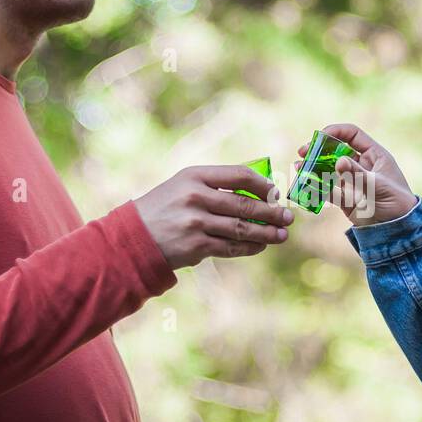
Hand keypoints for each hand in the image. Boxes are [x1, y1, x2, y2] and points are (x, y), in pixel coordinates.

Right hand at [133, 165, 292, 269]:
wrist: (133, 237)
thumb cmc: (164, 208)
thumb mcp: (183, 186)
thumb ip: (215, 185)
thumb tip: (258, 192)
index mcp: (194, 175)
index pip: (240, 174)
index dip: (263, 185)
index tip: (276, 193)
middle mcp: (196, 196)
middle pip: (245, 203)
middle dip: (272, 211)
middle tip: (288, 217)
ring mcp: (196, 222)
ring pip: (242, 228)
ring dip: (267, 232)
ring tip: (282, 235)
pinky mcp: (196, 246)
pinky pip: (232, 247)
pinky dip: (250, 247)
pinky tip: (261, 246)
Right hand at [294, 123, 417, 226]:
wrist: (398, 230)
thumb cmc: (396, 203)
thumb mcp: (378, 186)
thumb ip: (357, 174)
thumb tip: (338, 161)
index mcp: (374, 155)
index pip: (352, 134)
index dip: (335, 132)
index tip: (319, 136)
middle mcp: (361, 164)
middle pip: (335, 150)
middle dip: (318, 150)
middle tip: (303, 152)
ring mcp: (352, 181)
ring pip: (328, 169)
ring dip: (313, 167)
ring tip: (299, 169)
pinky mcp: (345, 198)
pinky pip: (327, 189)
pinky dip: (316, 187)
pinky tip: (305, 186)